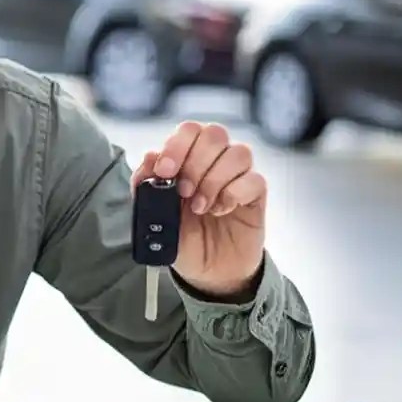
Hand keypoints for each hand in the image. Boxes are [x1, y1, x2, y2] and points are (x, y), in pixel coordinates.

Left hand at [131, 121, 266, 299]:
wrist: (207, 271)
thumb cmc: (182, 237)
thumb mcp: (153, 215)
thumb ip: (145, 186)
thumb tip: (149, 157)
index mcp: (188, 159)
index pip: (189, 130)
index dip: (176, 145)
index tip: (166, 171)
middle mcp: (214, 162)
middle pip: (214, 133)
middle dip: (194, 162)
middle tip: (184, 192)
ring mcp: (237, 176)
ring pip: (238, 152)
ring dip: (213, 180)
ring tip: (200, 207)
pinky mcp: (255, 195)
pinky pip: (254, 179)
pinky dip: (233, 194)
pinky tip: (220, 210)